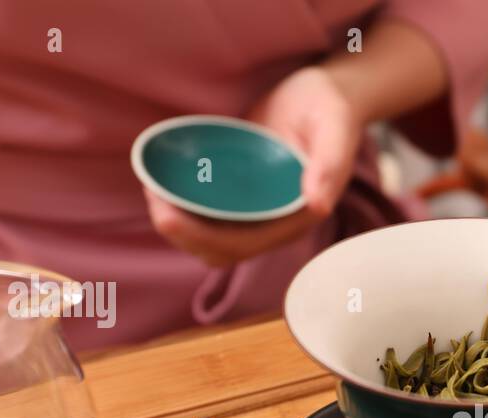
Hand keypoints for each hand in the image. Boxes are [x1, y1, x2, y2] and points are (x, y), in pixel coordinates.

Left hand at [144, 66, 363, 267]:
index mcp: (296, 219)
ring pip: (209, 239)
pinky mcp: (241, 198)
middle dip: (182, 233)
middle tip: (153, 197)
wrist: (323, 98)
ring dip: (179, 225)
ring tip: (153, 190)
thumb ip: (330, 163)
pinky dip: (183, 209)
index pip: (243, 245)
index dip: (201, 237)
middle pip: (220, 250)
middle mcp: (275, 224)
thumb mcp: (334, 126)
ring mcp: (256, 213)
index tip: (167, 214)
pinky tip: (163, 183)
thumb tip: (318, 204)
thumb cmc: (331, 110)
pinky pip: (207, 217)